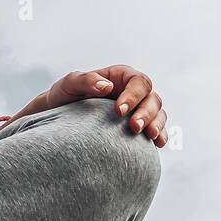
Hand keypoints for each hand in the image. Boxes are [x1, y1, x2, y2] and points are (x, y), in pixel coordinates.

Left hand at [45, 65, 167, 146]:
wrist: (60, 118)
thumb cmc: (64, 95)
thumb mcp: (69, 84)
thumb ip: (85, 80)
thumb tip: (106, 86)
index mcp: (120, 76)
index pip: (137, 82)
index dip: (133, 95)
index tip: (119, 111)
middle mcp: (133, 91)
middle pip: (152, 98)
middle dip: (146, 113)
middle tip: (134, 127)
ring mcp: (138, 108)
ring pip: (158, 113)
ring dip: (156, 124)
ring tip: (149, 136)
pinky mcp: (140, 126)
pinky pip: (157, 128)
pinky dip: (160, 135)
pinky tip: (158, 143)